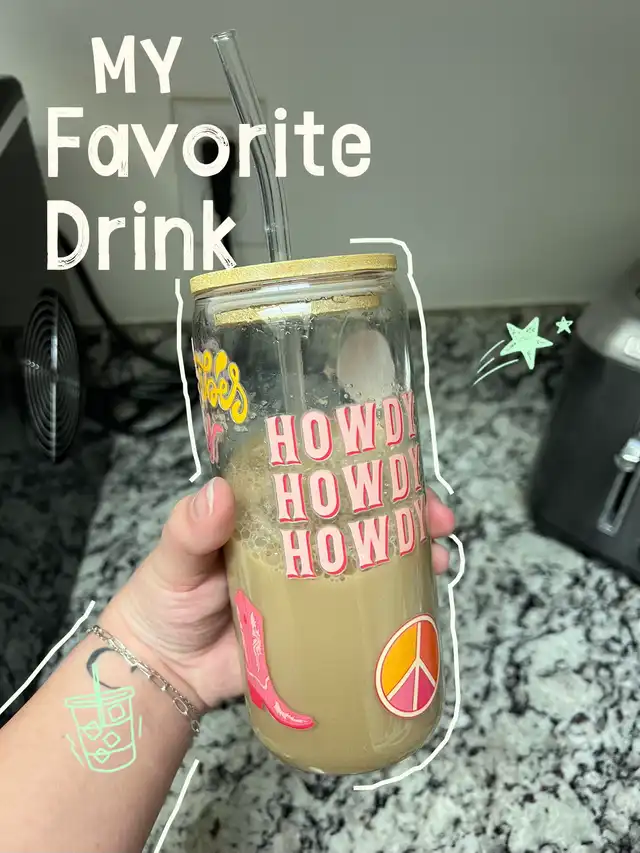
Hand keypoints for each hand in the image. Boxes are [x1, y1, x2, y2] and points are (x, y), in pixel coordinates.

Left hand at [102, 479, 455, 714]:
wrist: (164, 673)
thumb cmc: (164, 599)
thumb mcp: (174, 557)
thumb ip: (191, 529)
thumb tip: (218, 493)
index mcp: (270, 511)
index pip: (322, 475)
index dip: (364, 464)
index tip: (398, 463)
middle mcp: (300, 542)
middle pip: (362, 515)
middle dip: (406, 509)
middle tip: (435, 517)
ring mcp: (315, 585)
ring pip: (373, 560)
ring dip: (413, 554)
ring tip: (439, 557)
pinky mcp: (321, 628)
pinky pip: (365, 613)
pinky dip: (397, 607)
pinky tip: (421, 605)